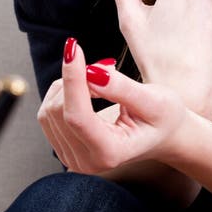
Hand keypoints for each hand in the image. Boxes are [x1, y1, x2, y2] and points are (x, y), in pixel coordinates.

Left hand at [37, 40, 187, 173]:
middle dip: (76, 79)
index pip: (78, 117)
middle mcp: (86, 162)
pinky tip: (88, 90)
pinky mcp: (62, 148)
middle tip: (105, 66)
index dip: (73, 80)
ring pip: (50, 110)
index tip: (74, 49)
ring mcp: (71, 158)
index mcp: (111, 153)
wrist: (163, 135)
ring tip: (102, 80)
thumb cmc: (162, 118)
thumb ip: (121, 88)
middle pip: (60, 112)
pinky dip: (64, 92)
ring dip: (69, 84)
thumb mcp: (153, 100)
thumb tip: (91, 72)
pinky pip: (48, 112)